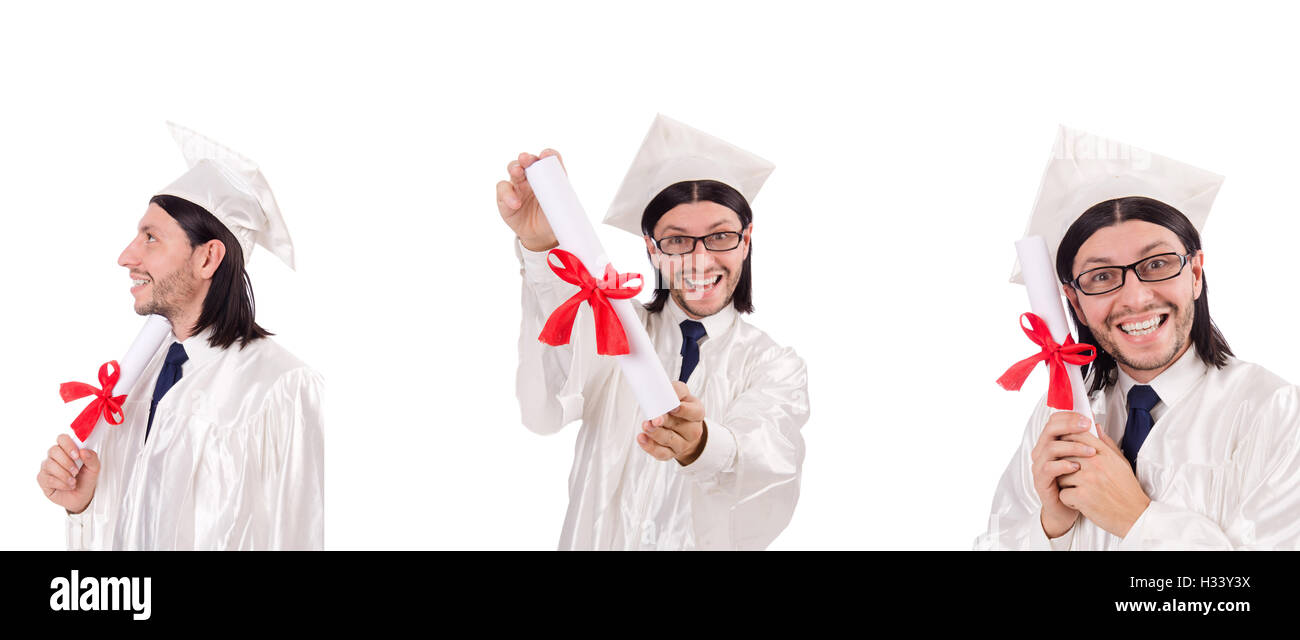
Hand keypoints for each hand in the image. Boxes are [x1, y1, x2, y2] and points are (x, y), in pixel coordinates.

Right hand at [36, 434, 99, 513]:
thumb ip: (92, 458)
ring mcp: (47, 467)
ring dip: (64, 474)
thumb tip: (84, 451)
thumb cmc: (85, 479)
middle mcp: (54, 456)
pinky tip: (68, 486)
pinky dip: (61, 483)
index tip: (77, 455)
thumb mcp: (94, 468)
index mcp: (67, 449)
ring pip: (50, 465)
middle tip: (76, 471)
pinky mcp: (42, 479)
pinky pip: (48, 478)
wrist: (81, 496)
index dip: (68, 445)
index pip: (62, 438)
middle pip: (53, 450)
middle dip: (66, 462)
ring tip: (73, 482)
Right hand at [496, 150, 561, 251]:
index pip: (548, 160)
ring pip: (513, 170)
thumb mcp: (561, 212)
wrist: (540, 235)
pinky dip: (508, 195)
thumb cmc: (551, 218)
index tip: (546, 155)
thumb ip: (565, 207)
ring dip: (515, 169)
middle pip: (527, 161)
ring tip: (517, 172)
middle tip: (527, 159)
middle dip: (527, 158)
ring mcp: (517, 185)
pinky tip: (515, 203)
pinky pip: (503, 190)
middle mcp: (531, 177)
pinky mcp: (504, 197)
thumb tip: (573, 212)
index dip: (547, 156)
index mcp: (547, 176)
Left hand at [637, 381, 705, 464]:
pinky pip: (661, 453)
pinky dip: (650, 447)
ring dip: (656, 433)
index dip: (684, 410)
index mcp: (697, 413)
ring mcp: (683, 444)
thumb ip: (674, 390)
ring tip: (646, 425)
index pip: (694, 412)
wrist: (684, 429)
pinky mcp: (671, 453)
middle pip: (681, 428)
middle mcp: (693, 430)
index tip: (673, 407)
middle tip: (655, 418)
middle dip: (666, 422)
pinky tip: (641, 438)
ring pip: (670, 440)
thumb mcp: (682, 395)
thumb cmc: (680, 408)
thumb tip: (661, 386)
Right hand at [1031, 411, 1097, 537]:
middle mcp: (1042, 452)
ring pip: (1050, 448)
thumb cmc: (1076, 484)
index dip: (1069, 416)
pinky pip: (1048, 468)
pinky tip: (1077, 467)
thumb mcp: (1086, 460)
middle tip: (1086, 426)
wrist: (1068, 509)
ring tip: (1091, 451)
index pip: (1054, 421)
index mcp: (1052, 443)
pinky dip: (1063, 465)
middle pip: (1049, 429)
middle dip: (1069, 425)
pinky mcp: (1040, 481)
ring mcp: (1040, 466)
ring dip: (1072, 446)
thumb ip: (1090, 442)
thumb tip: (1097, 426)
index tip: (1086, 419)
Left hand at [1058, 429, 1150, 536]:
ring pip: (1059, 475)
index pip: (1077, 435)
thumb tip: (1095, 427)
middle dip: (1064, 465)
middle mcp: (1095, 464)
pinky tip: (1081, 502)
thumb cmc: (1127, 490)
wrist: (1135, 516)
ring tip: (1081, 490)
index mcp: (1104, 454)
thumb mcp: (1120, 462)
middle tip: (1074, 476)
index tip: (1066, 448)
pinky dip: (1069, 500)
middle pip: (1063, 454)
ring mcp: (1088, 480)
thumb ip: (1106, 443)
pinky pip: (1062, 494)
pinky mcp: (1082, 497)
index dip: (1067, 439)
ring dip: (1066, 484)